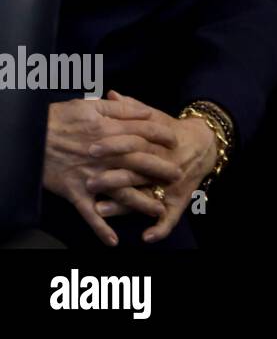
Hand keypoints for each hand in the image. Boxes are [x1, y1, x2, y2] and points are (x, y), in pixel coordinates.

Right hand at [42, 93, 180, 245]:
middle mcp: (105, 156)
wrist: (29, 138)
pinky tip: (112, 241)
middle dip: (161, 170)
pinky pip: (89, 213)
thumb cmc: (60, 118)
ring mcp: (91, 176)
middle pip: (140, 163)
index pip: (144, 134)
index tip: (174, 140)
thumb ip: (121, 109)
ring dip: (141, 203)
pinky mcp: (75, 192)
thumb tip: (146, 112)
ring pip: (121, 192)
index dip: (162, 136)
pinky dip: (100, 228)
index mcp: (109, 133)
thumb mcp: (91, 105)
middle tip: (178, 175)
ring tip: (159, 210)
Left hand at [88, 91, 218, 243]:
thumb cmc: (173, 131)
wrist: (207, 144)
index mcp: (157, 143)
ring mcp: (171, 184)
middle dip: (112, 177)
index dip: (114, 144)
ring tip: (101, 210)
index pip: (134, 142)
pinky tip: (146, 237)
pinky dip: (160, 227)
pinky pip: (171, 216)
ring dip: (124, 205)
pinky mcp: (179, 199)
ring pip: (147, 195)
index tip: (92, 146)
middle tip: (89, 182)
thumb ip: (133, 109)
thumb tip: (111, 94)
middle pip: (137, 171)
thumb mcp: (156, 117)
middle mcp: (164, 164)